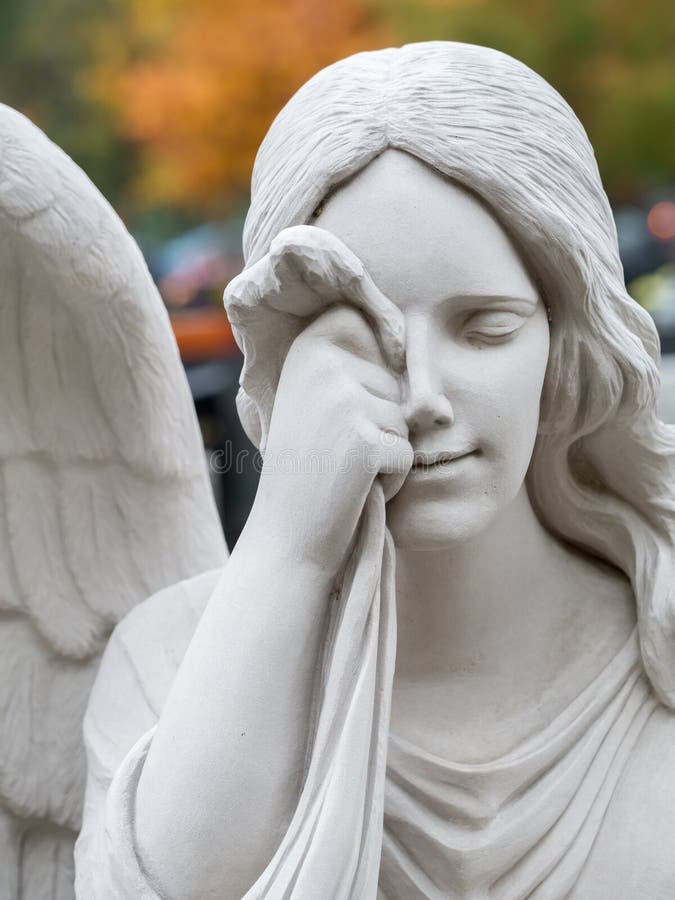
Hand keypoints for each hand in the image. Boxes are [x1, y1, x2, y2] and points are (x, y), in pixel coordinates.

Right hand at [241, 229, 412, 578]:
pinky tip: (352, 490)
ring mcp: (342, 401)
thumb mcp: (329, 404)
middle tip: (336, 452)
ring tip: (342, 470)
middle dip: (381, 428)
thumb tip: (436, 398)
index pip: (376, 336)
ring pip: (406, 423)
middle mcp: (322, 364)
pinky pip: (408, 456)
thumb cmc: (312, 469)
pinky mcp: (364, 441)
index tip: (340, 416)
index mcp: (309, 346)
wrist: (286, 534)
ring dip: (385, 455)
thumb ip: (366, 372)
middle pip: (397, 388)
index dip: (372, 385)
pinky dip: (390, 481)